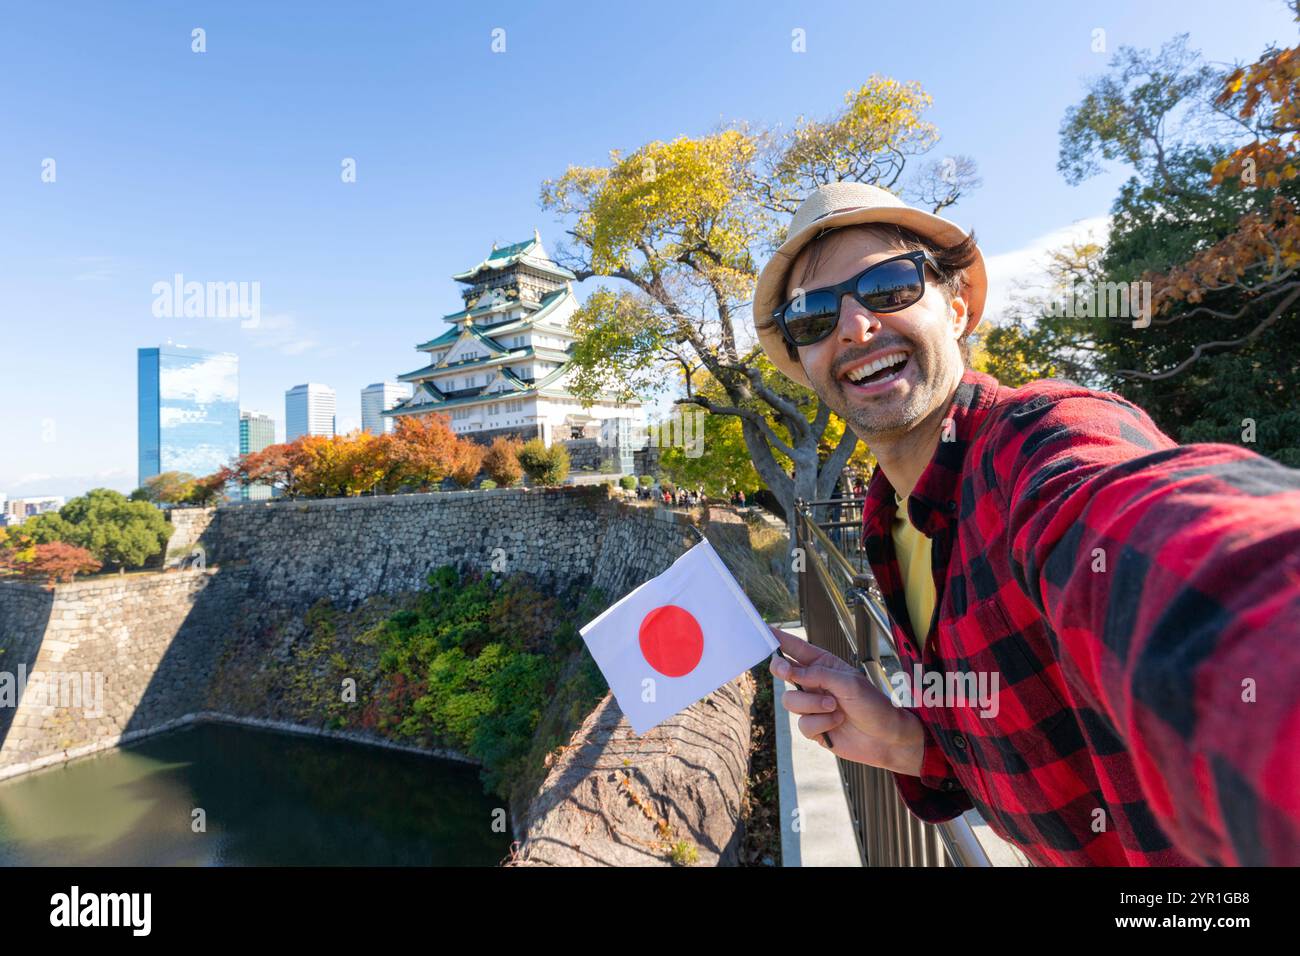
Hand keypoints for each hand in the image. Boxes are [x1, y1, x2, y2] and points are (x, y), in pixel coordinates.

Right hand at [768, 626, 923, 775]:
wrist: (886, 738)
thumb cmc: (873, 705)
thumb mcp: (848, 683)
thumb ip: (817, 675)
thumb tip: (788, 670)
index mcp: (824, 666)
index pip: (797, 649)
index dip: (780, 639)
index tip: (764, 630)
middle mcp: (815, 684)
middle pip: (783, 673)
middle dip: (783, 671)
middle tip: (786, 670)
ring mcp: (813, 706)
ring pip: (790, 701)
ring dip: (813, 705)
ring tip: (835, 707)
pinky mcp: (814, 728)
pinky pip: (802, 724)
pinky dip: (820, 724)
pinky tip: (836, 723)